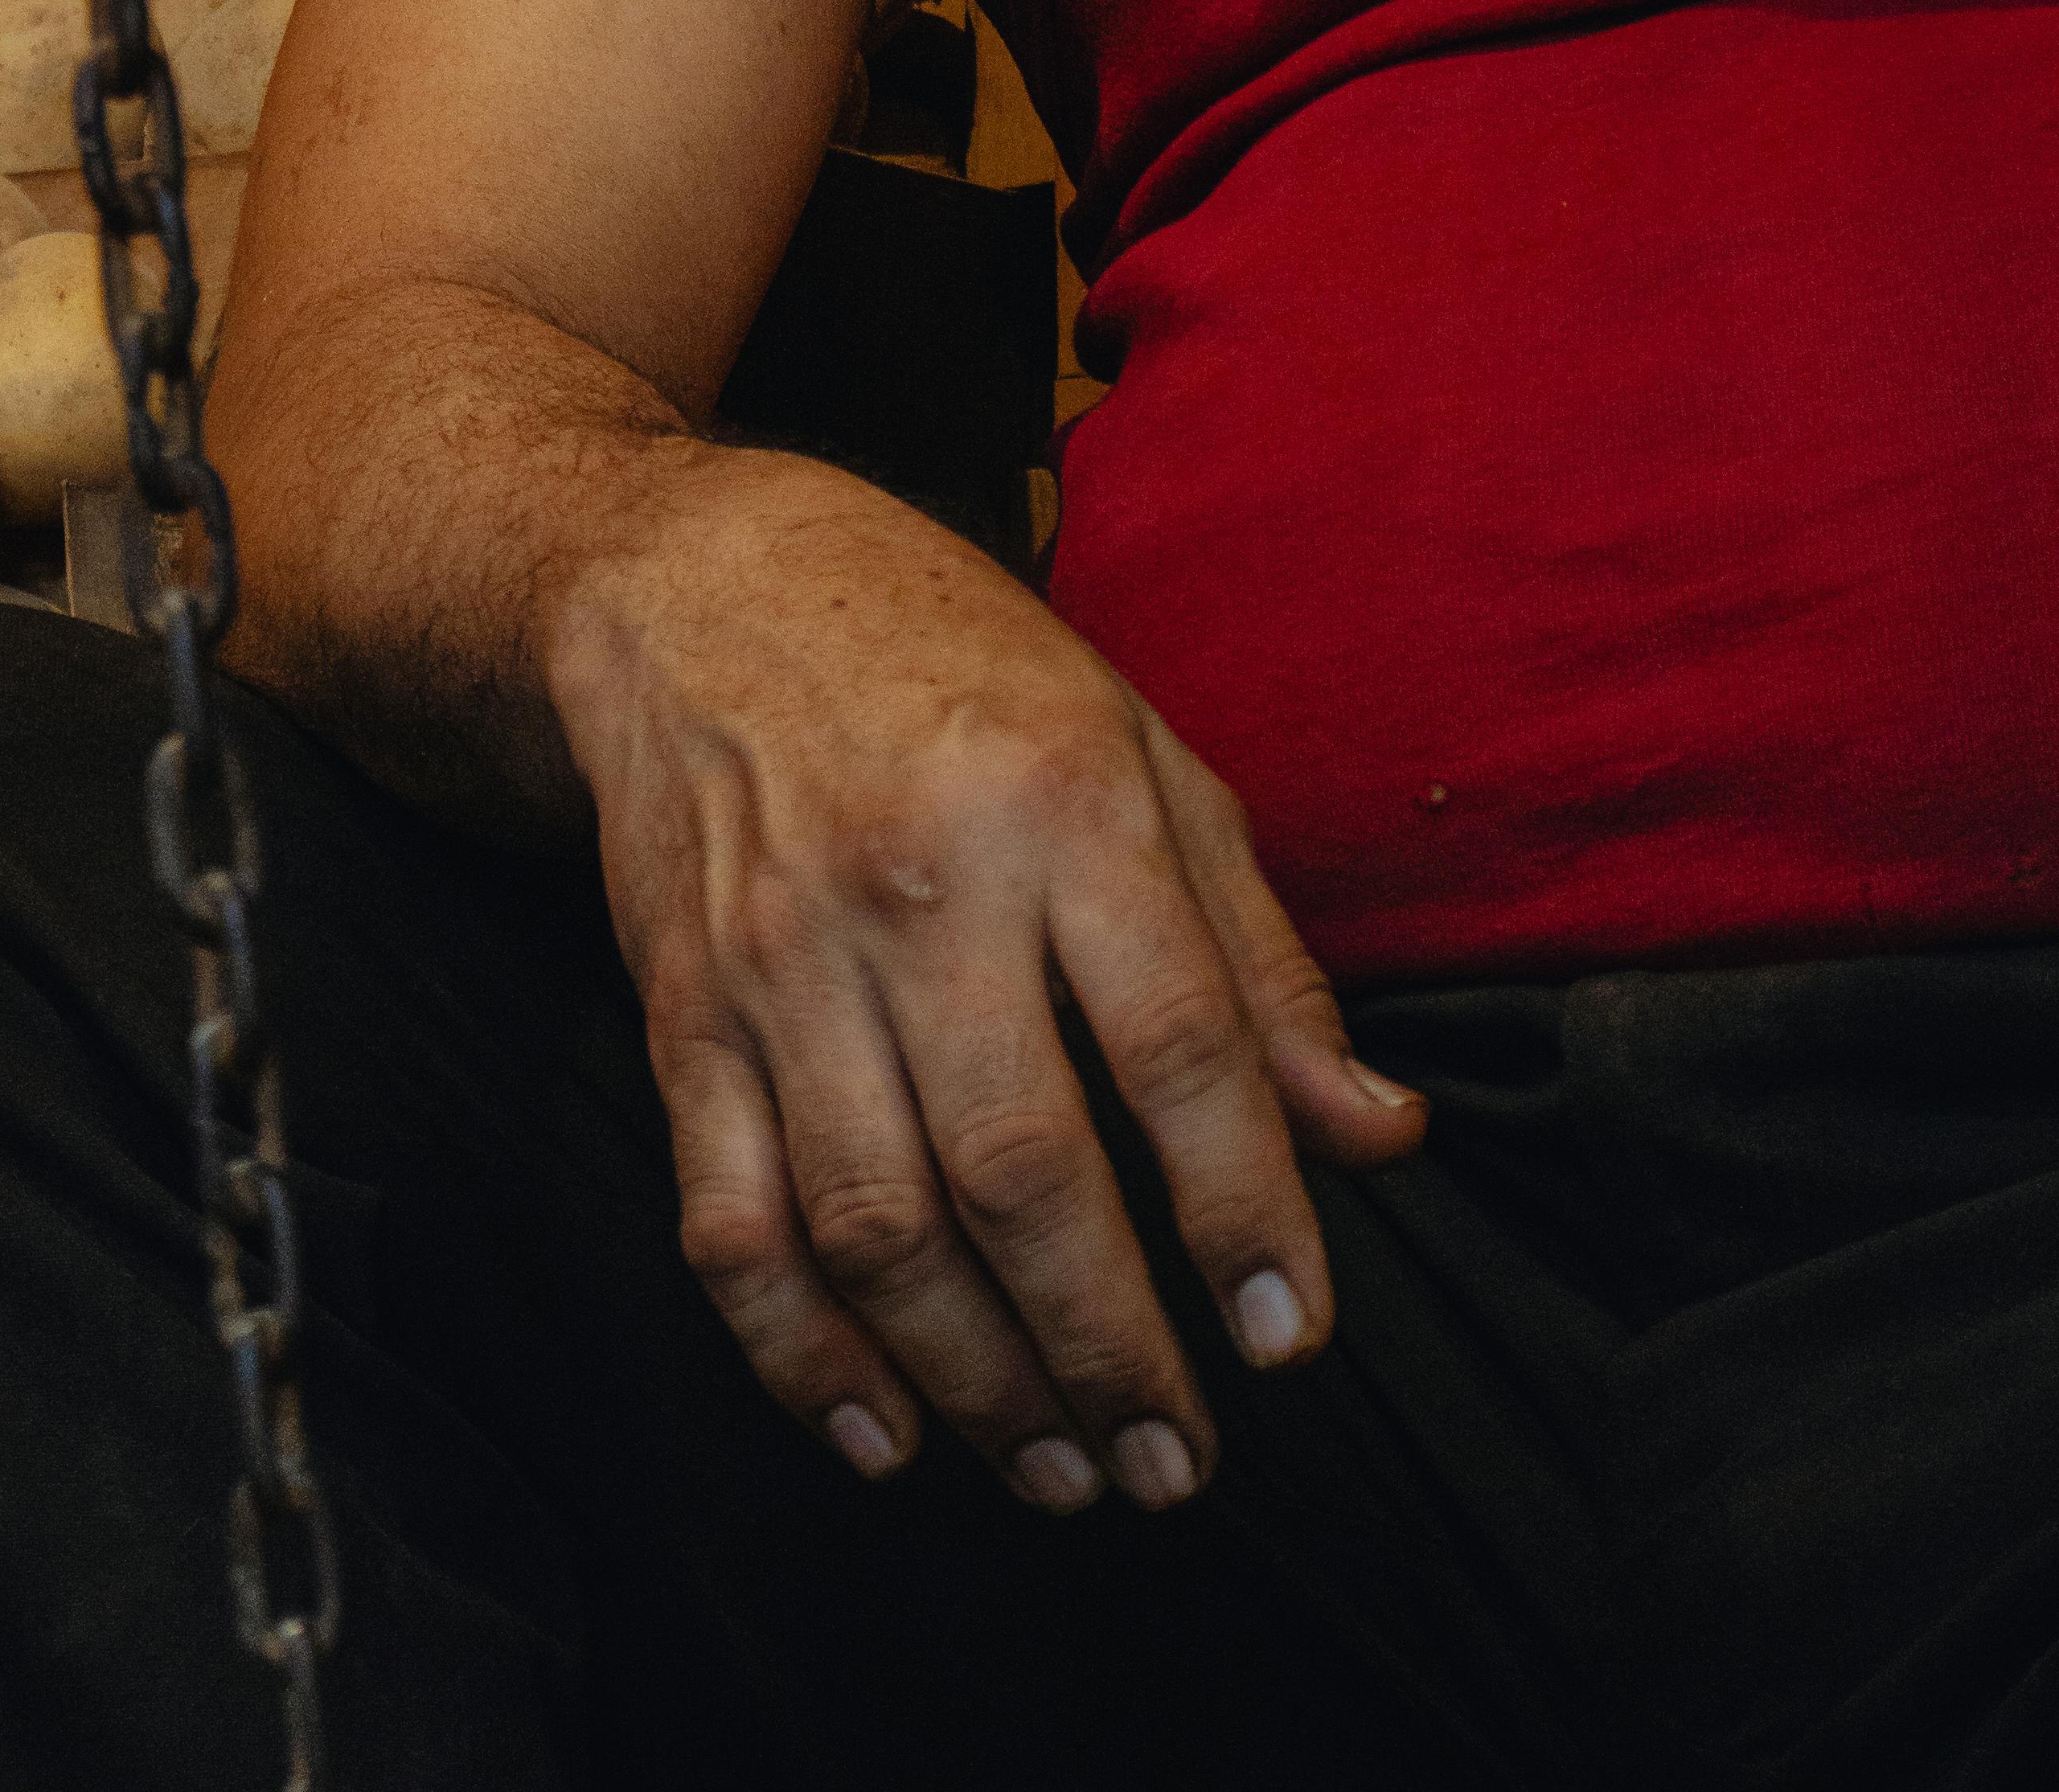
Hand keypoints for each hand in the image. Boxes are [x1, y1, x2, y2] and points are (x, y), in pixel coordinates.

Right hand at [546, 448, 1425, 1516]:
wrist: (700, 585)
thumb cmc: (956, 666)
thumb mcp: (1143, 753)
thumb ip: (1259, 955)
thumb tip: (1375, 1135)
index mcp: (1063, 804)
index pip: (1178, 1042)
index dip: (1246, 1206)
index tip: (1291, 1338)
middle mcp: (921, 889)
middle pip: (1024, 1169)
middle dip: (1112, 1349)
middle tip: (1178, 1465)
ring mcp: (784, 961)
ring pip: (879, 1228)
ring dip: (979, 1385)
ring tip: (1067, 1472)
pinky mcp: (683, 1016)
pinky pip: (732, 1223)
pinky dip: (802, 1356)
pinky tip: (886, 1436)